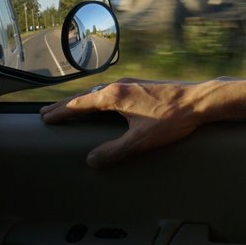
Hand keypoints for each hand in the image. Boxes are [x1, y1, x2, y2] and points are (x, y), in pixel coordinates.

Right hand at [40, 77, 224, 166]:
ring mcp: (132, 83)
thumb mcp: (140, 141)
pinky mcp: (142, 86)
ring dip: (82, 102)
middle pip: (85, 96)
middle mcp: (119, 85)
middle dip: (66, 106)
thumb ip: (114, 151)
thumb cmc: (172, 120)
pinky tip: (103, 105)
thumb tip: (91, 161)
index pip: (79, 105)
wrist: (201, 101)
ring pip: (98, 93)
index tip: (44, 117)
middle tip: (47, 113)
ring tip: (71, 109)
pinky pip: (111, 92)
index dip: (61, 112)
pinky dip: (97, 99)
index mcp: (114, 96)